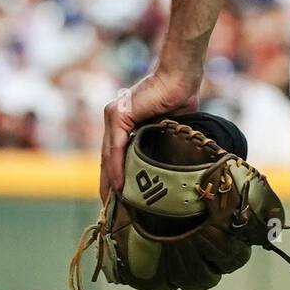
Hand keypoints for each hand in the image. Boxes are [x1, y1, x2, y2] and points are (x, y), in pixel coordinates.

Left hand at [101, 67, 200, 200]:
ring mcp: (114, 116)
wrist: (182, 77)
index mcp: (125, 121)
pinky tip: (119, 186)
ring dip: (109, 182)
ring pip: (108, 156)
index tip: (121, 199)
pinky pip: (115, 148)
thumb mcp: (168, 127)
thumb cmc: (181, 97)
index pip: (115, 154)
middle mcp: (114, 118)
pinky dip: (116, 168)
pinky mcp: (119, 115)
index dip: (116, 176)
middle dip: (108, 185)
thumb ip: (161, 141)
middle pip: (107, 158)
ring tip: (113, 205)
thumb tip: (170, 166)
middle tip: (113, 211)